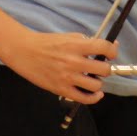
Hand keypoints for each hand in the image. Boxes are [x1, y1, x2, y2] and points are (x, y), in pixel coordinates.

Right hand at [1, 31, 118, 103]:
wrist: (24, 52)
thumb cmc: (46, 43)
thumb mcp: (67, 37)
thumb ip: (85, 42)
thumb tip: (104, 47)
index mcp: (76, 46)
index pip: (104, 48)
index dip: (112, 50)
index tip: (111, 53)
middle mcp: (74, 62)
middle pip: (104, 69)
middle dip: (105, 68)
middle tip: (100, 67)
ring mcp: (68, 77)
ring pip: (96, 85)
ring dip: (98, 82)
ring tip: (93, 78)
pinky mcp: (61, 90)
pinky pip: (84, 99)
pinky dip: (94, 97)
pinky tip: (95, 93)